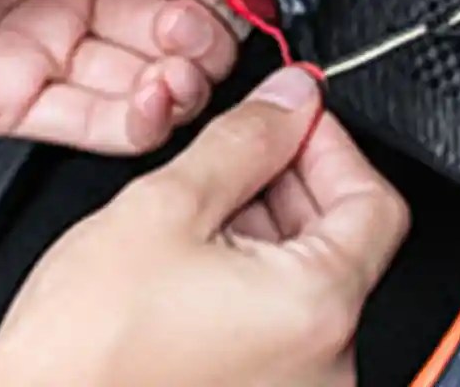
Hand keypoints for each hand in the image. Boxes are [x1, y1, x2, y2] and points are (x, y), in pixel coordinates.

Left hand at [0, 0, 243, 152]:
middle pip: (168, 20)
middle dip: (199, 30)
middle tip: (200, 30)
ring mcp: (42, 48)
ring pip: (143, 75)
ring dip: (178, 77)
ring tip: (177, 69)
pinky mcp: (16, 106)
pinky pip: (99, 122)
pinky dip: (140, 119)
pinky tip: (154, 103)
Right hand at [0, 66, 410, 386]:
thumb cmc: (83, 350)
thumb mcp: (164, 208)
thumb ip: (245, 140)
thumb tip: (291, 101)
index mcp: (318, 309)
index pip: (375, 201)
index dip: (330, 144)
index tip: (292, 119)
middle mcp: (327, 362)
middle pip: (346, 239)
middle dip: (293, 181)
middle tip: (238, 152)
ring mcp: (300, 386)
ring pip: (311, 277)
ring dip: (268, 227)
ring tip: (199, 211)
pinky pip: (285, 319)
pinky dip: (255, 277)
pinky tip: (197, 259)